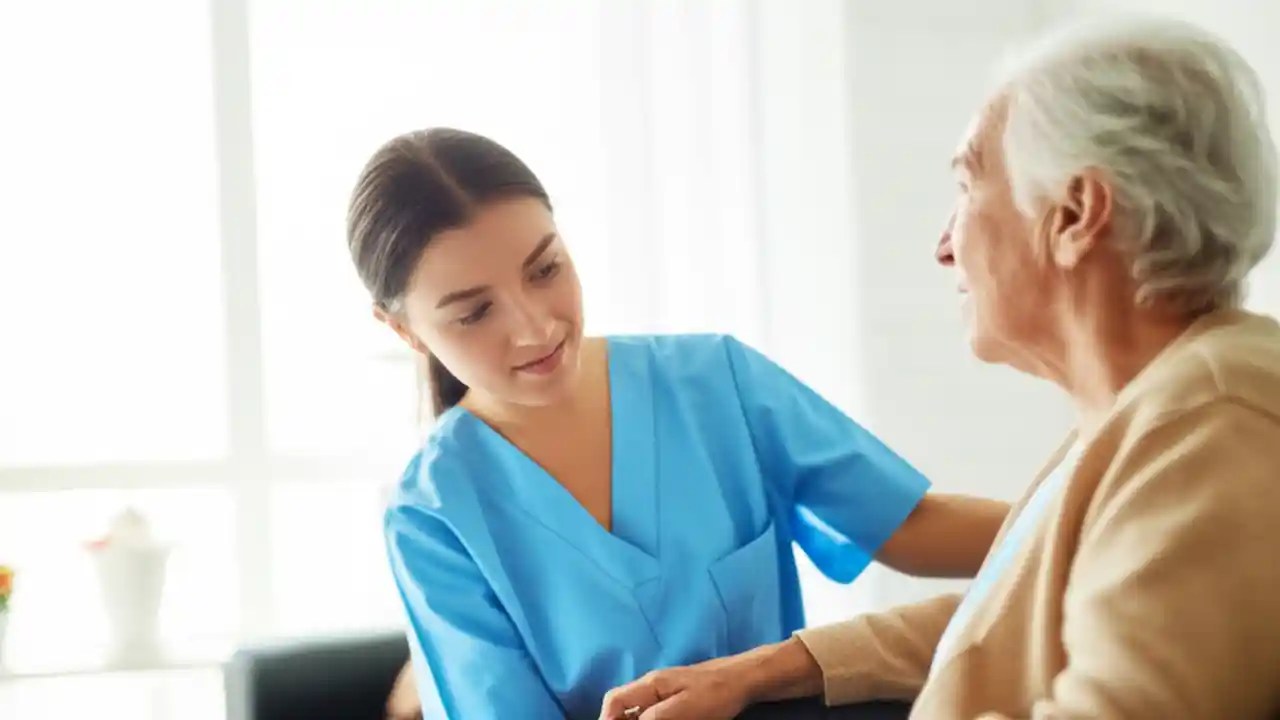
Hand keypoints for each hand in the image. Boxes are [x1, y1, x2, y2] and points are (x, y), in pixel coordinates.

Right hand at [598, 656, 751, 719]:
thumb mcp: (683, 710)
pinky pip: (655, 712)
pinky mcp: (678, 700)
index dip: (607, 719)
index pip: (615, 700)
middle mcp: (653, 687)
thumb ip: (653, 719)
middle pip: (624, 708)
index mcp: (650, 686)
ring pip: (639, 712)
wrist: (744, 680)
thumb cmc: (715, 693)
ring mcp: (665, 692)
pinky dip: (650, 719)